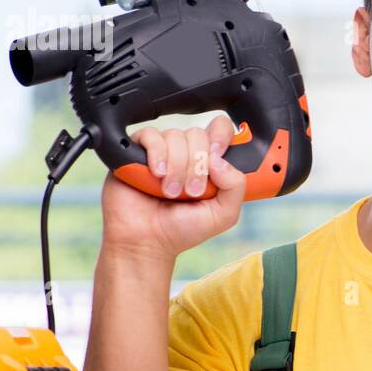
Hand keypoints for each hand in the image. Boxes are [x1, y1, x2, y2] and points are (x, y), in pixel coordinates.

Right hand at [100, 115, 245, 262]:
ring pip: (175, 136)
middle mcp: (185, 152)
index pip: (220, 128)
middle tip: (192, 191)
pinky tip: (157, 175)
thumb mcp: (223, 214)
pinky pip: (150, 136)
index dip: (222, 137)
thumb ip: (236, 186)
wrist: (147, 242)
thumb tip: (220, 159)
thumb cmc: (182, 229)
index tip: (216, 158)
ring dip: (177, 167)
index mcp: (208, 161)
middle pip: (198, 134)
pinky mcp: (135, 152)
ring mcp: (161, 150)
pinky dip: (157, 155)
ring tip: (171, 192)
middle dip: (197, 165)